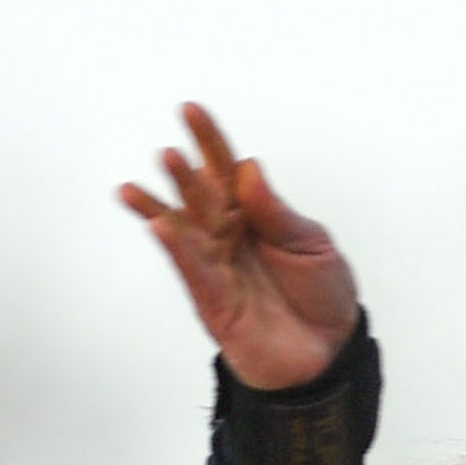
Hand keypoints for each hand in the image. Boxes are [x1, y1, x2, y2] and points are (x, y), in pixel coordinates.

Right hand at [117, 103, 360, 390]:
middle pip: (199, 197)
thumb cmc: (321, 294)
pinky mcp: (212, 301)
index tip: (190, 111)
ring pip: (183, 232)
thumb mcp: (311, 243)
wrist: (329, 353)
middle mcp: (229, 236)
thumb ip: (276, 211)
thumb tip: (248, 169)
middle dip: (183, 175)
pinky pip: (191, 270)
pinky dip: (174, 248)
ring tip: (136, 190)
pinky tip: (158, 226)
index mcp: (254, 214)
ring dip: (162, 210)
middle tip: (170, 153)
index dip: (209, 141)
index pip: (226, 170)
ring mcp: (217, 267)